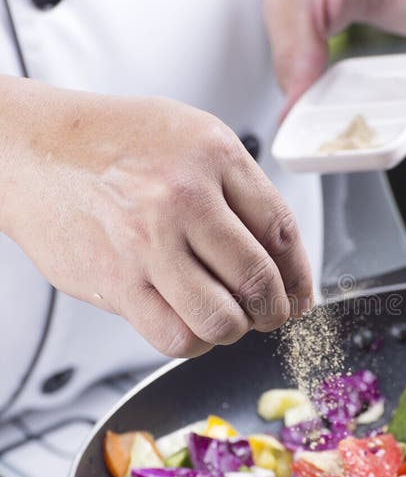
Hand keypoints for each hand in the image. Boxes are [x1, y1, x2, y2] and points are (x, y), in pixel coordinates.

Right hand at [0, 79, 312, 356]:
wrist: (33, 149)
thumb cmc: (110, 141)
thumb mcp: (189, 134)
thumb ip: (237, 187)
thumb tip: (278, 253)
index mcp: (213, 154)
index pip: (282, 231)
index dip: (301, 276)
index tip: (301, 295)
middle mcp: (185, 196)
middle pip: (259, 280)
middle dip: (275, 311)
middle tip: (270, 315)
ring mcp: (149, 242)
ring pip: (222, 319)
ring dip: (234, 330)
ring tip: (226, 318)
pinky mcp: (117, 281)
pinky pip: (176, 337)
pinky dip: (194, 342)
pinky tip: (188, 323)